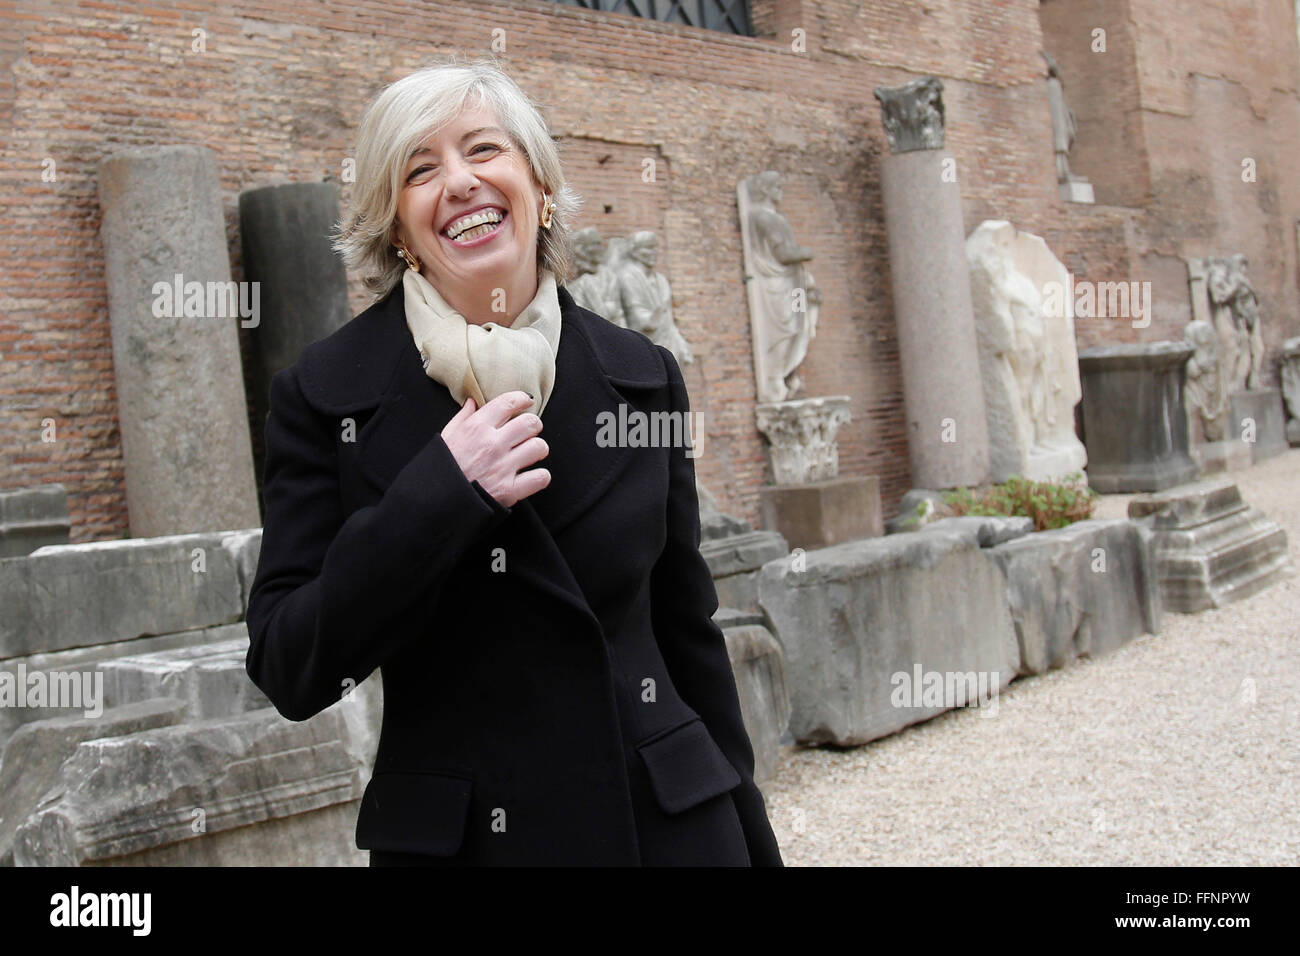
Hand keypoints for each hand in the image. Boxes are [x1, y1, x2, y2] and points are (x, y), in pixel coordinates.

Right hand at [440, 390, 549, 507]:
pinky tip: (531, 475)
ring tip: (530, 453)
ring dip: (537, 449)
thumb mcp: (447, 436)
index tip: (527, 401)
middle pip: (530, 422)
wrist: (436, 501)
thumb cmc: (443, 467)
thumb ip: (463, 417)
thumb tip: (473, 401)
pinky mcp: (509, 490)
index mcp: (476, 428)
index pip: (508, 402)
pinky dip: (540, 477)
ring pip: (539, 447)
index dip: (522, 399)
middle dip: (533, 425)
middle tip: (529, 431)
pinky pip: (541, 477)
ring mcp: (502, 467)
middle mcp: (492, 444)